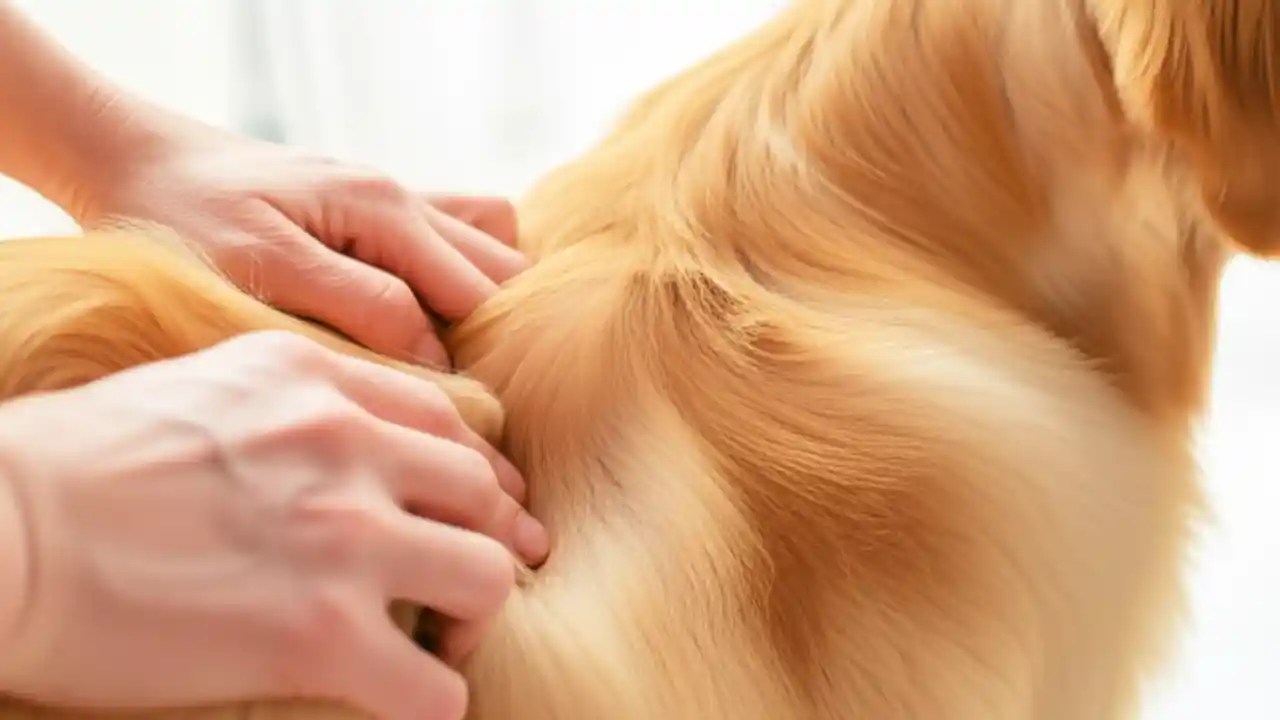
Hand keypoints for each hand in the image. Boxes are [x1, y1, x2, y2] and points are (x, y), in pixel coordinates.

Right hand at [0, 331, 546, 719]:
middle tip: (462, 583)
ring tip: (438, 643)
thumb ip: (293, 405)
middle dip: (491, 542)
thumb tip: (349, 446)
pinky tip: (404, 702)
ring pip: (488, 578)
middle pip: (484, 495)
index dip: (473, 479)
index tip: (470, 515)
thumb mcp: (202, 388)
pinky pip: (433, 687)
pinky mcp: (318, 633)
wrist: (0, 529)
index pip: (449, 424)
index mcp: (315, 381)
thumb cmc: (75, 465)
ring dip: (475, 619)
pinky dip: (433, 701)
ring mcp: (342, 536)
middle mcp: (345, 445)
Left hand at [73, 102, 526, 367]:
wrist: (138, 156)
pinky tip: (434, 315)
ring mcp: (397, 198)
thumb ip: (358, 305)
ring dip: (487, 301)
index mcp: (384, 207)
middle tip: (460, 396)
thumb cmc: (183, 216)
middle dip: (496, 333)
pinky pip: (462, 233)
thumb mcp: (262, 267)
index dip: (473, 362)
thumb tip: (439, 356)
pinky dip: (467, 272)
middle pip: (501, 271)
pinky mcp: (380, 208)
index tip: (453, 419)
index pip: (472, 297)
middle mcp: (404, 196)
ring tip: (455, 359)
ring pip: (495, 247)